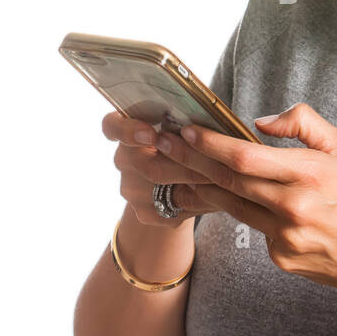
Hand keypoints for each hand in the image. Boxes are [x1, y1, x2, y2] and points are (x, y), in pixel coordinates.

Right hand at [100, 111, 233, 228]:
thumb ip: (185, 122)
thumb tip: (207, 122)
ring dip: (196, 181)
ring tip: (224, 175)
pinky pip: (173, 210)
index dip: (128, 131)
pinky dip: (199, 202)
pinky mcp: (145, 213)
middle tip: (213, 158)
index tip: (151, 134)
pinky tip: (218, 195)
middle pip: (147, 165)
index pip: (112, 127)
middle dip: (184, 162)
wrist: (177, 182)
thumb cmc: (185, 141)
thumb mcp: (181, 126)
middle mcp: (124, 159)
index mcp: (127, 130)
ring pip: (163, 188)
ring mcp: (131, 189)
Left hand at [154, 103, 336, 295]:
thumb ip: (303, 124)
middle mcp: (293, 206)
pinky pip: (252, 226)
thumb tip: (260, 122)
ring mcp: (283, 236)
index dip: (209, 143)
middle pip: (228, 180)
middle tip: (163, 143)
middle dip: (190, 159)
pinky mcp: (279, 257)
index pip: (244, 156)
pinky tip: (231, 197)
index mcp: (309, 173)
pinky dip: (241, 209)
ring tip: (176, 165)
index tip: (185, 130)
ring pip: (231, 204)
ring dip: (201, 184)